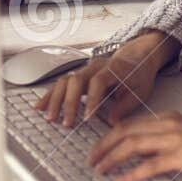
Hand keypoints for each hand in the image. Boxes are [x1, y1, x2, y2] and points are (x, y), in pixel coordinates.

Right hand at [35, 30, 177, 127]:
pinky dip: (50, 95)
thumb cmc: (139, 75)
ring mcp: (85, 70)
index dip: (91, 99)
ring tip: (51, 118)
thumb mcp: (141, 91)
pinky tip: (41, 107)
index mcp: (113, 69)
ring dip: (56, 100)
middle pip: (76, 80)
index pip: (98, 81)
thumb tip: (112, 121)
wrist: (136, 57)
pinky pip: (60, 83)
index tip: (86, 117)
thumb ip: (126, 105)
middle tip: (66, 123)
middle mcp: (96, 66)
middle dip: (69, 102)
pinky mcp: (78, 75)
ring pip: (65, 81)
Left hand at [87, 112, 181, 180]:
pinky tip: (122, 179)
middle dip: (103, 146)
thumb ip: (165, 141)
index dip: (109, 136)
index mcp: (169, 118)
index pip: (129, 124)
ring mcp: (175, 138)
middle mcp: (169, 124)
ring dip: (111, 157)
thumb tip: (142, 154)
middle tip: (92, 160)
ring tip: (100, 169)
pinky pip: (150, 164)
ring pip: (132, 145)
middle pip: (125, 131)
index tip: (98, 149)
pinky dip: (132, 172)